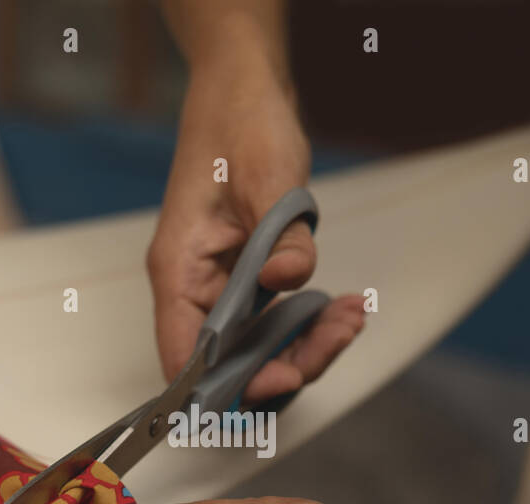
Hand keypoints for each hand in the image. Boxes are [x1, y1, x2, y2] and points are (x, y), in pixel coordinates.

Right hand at [149, 62, 365, 403]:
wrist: (245, 91)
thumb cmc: (241, 125)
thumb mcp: (268, 176)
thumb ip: (284, 236)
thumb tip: (288, 278)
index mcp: (179, 269)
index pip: (185, 357)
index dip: (227, 386)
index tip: (281, 378)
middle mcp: (195, 289)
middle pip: (231, 365)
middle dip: (288, 364)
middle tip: (338, 336)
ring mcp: (222, 287)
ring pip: (260, 349)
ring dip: (308, 346)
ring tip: (350, 317)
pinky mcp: (249, 280)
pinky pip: (277, 321)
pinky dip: (312, 323)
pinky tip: (345, 306)